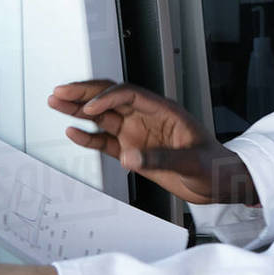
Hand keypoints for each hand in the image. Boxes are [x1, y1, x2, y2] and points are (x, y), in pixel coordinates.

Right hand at [48, 81, 257, 205]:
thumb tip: (129, 157)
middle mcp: (147, 117)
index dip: (108, 97)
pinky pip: (106, 140)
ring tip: (56, 102)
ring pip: (103, 116)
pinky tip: (72, 131)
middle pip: (111, 97)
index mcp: (164, 110)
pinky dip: (88, 136)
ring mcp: (138, 132)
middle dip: (85, 93)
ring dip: (79, 109)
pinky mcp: (133, 150)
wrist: (217, 183)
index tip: (90, 108)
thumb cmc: (213, 165)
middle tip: (61, 91)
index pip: (130, 94)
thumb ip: (161, 158)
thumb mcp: (192, 162)